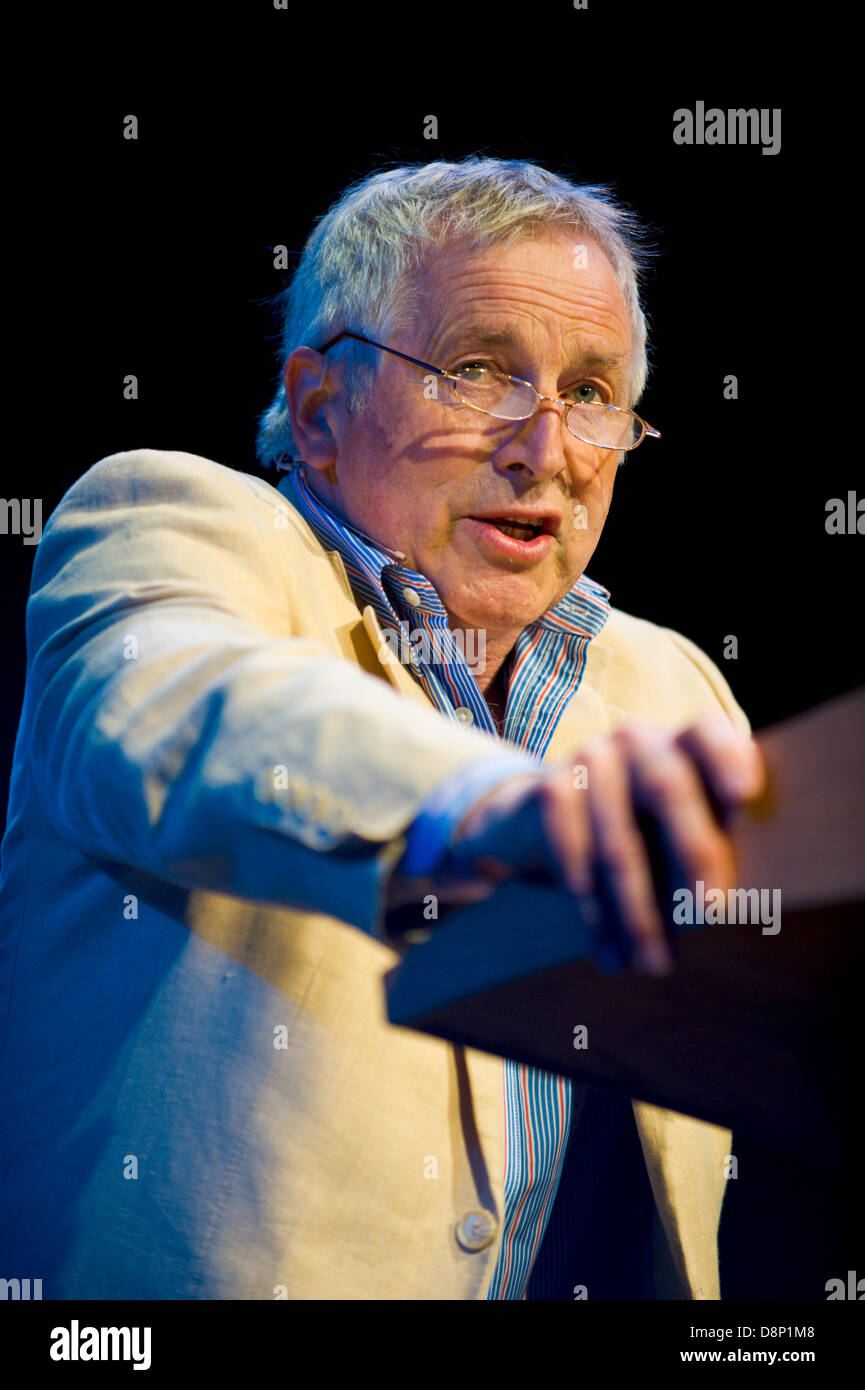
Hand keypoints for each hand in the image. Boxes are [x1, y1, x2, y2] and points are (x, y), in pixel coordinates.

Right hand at [449, 714, 765, 974]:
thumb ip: (711, 846)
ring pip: (619, 842)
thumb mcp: (678, 833)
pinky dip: (592, 908)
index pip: (707, 734)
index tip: (743, 795)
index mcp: (681, 745)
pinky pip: (575, 856)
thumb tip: (745, 907)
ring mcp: (589, 761)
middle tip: (709, 913)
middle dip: (693, 853)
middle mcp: (636, 741)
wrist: (539, 822)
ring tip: (654, 963)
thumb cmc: (637, 834)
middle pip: (668, 788)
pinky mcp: (550, 791)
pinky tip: (606, 948)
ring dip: (638, 912)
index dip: (726, 758)